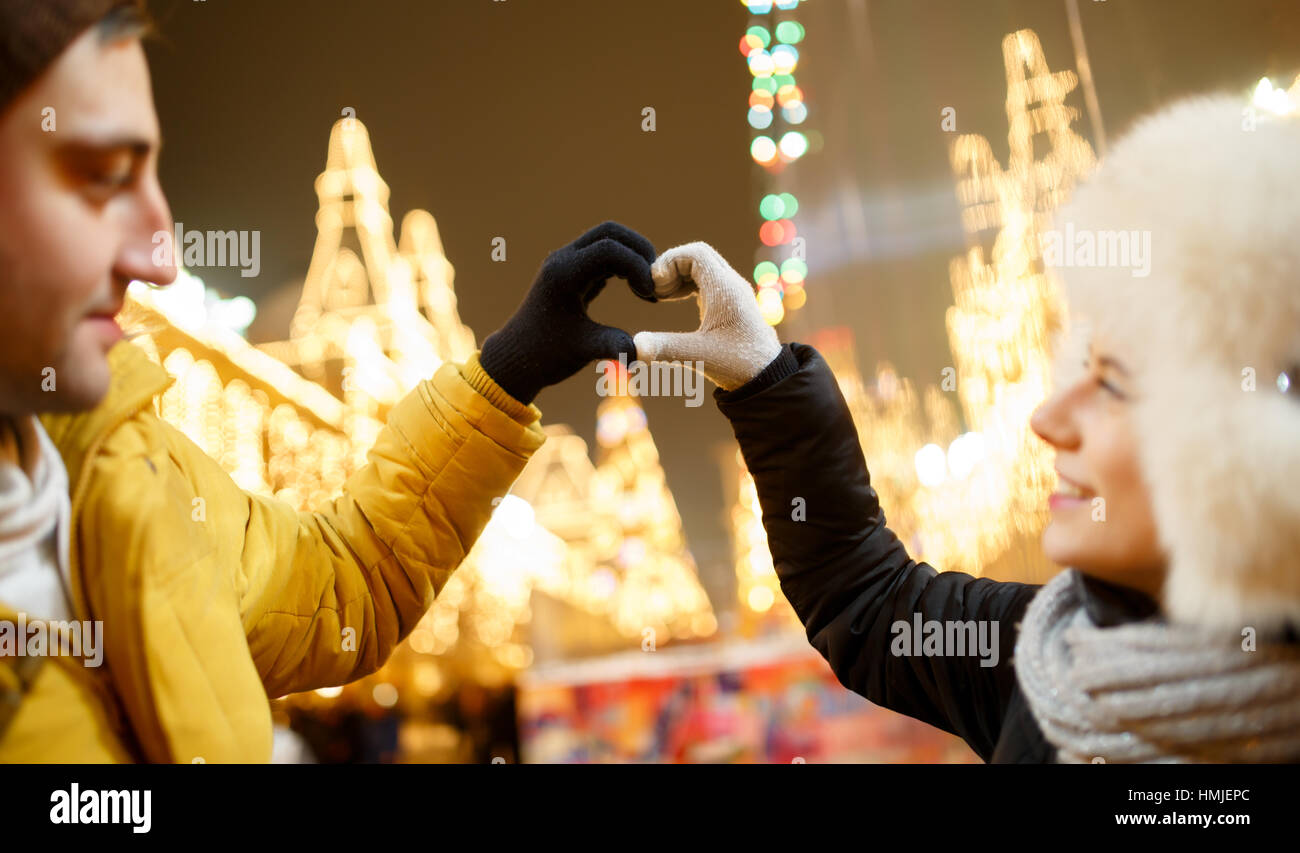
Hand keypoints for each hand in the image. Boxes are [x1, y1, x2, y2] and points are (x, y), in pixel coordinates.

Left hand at [480, 221, 656, 403]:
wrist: (516, 358)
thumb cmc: (545, 355)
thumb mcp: (583, 351)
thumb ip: (615, 345)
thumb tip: (643, 352)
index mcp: (564, 274)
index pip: (610, 249)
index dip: (638, 267)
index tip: (650, 296)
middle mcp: (564, 260)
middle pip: (611, 232)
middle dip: (640, 252)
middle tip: (656, 283)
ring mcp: (567, 263)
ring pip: (608, 240)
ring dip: (634, 257)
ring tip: (648, 290)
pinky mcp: (573, 272)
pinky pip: (604, 256)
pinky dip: (625, 266)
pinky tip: (638, 291)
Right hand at [632, 242, 780, 389]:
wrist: (768, 377)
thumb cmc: (739, 364)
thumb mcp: (699, 356)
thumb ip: (665, 348)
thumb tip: (634, 347)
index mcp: (725, 289)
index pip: (696, 253)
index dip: (670, 261)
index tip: (654, 285)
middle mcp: (731, 285)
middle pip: (698, 256)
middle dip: (671, 267)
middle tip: (654, 291)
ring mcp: (731, 293)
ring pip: (702, 267)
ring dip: (678, 276)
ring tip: (660, 297)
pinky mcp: (730, 304)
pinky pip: (705, 281)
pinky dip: (686, 285)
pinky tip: (672, 301)